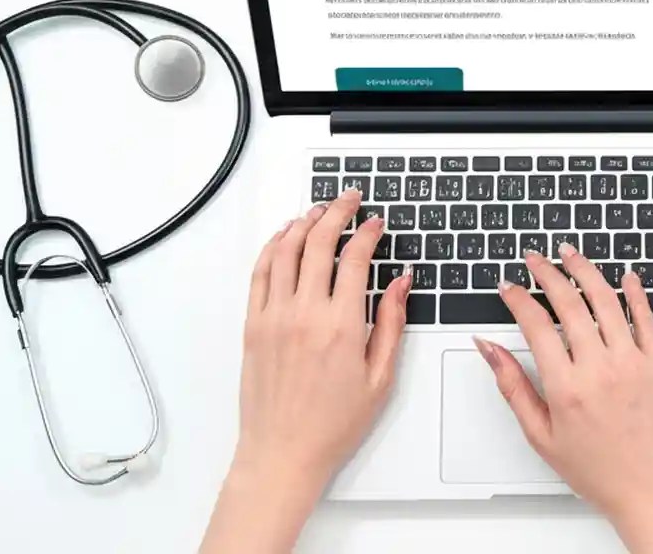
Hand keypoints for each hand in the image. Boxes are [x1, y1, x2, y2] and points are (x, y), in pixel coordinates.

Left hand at [201, 188, 410, 553]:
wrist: (283, 453)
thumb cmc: (332, 424)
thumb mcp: (380, 377)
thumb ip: (391, 323)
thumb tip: (400, 282)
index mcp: (341, 326)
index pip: (356, 259)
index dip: (368, 233)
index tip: (377, 223)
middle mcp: (303, 314)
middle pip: (318, 243)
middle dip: (337, 213)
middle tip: (350, 200)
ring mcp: (273, 317)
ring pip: (285, 250)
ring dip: (303, 222)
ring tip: (319, 210)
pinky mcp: (252, 325)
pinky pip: (260, 273)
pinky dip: (273, 247)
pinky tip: (284, 237)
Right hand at [475, 244, 652, 553]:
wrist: (652, 491)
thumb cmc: (598, 471)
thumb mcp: (541, 436)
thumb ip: (513, 387)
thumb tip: (489, 349)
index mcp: (567, 387)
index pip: (536, 324)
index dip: (519, 298)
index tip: (509, 287)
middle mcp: (601, 368)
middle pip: (570, 302)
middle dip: (548, 272)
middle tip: (535, 258)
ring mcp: (633, 363)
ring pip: (606, 300)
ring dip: (585, 270)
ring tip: (570, 254)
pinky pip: (646, 318)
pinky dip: (635, 293)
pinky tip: (626, 276)